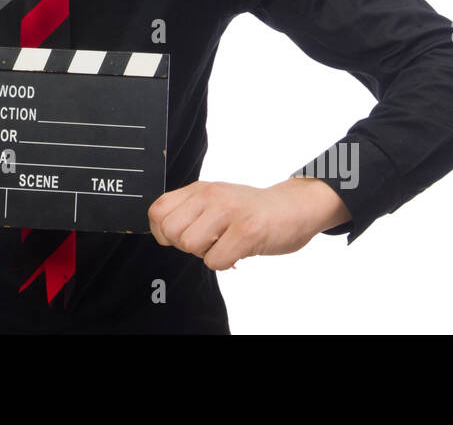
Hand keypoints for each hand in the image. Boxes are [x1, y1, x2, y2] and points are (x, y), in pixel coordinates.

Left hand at [147, 176, 350, 270]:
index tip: (181, 237)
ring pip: (190, 245)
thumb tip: (161, 233)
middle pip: (170, 231)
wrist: (295, 207)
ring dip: (206, 254)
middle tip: (208, 242)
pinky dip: (225, 263)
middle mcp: (212, 196)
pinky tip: (238, 251)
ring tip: (225, 244)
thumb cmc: (252, 210)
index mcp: (200, 189)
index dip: (163, 232)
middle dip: (185, 246)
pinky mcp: (247, 231)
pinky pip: (215, 260)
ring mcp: (229, 211)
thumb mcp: (216, 200)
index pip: (157, 211)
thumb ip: (189, 210)